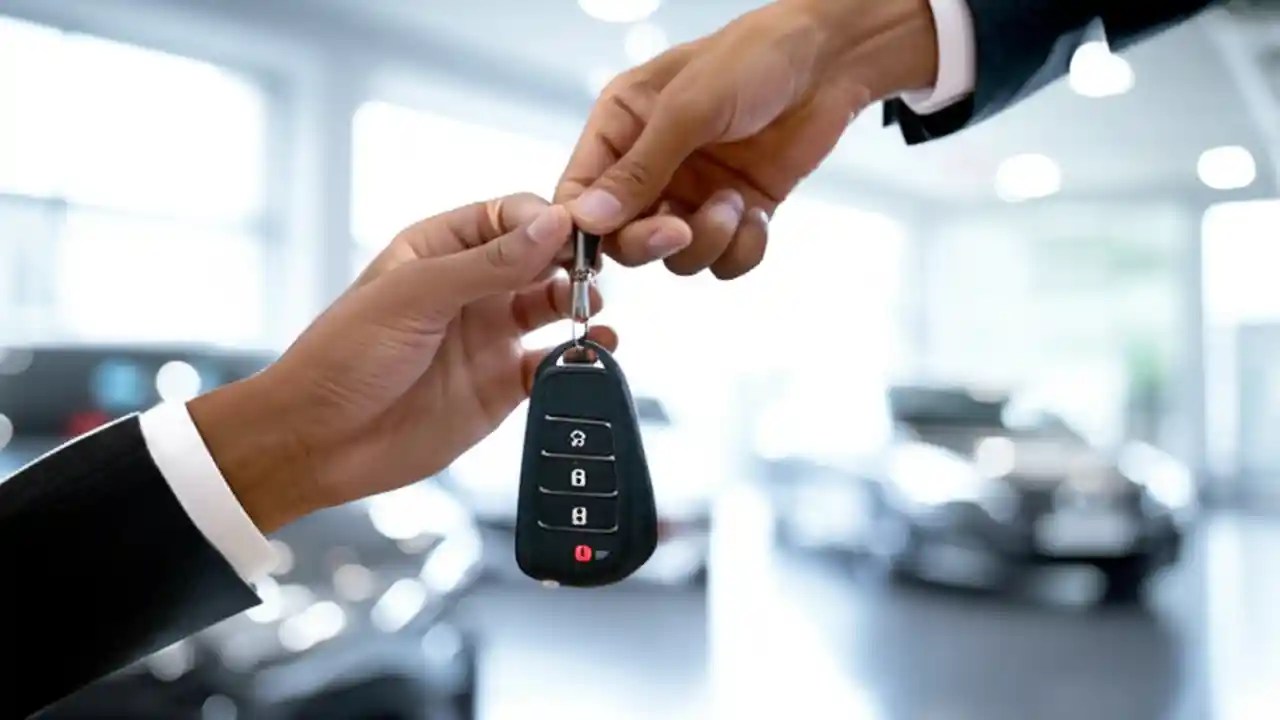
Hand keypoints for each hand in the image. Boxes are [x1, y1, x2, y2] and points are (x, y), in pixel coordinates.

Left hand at [188, 194, 613, 532]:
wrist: (318, 443)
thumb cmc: (342, 358)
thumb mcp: (414, 295)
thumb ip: (489, 263)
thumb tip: (552, 225)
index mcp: (439, 249)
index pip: (510, 215)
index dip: (547, 219)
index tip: (578, 233)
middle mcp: (470, 289)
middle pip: (541, 258)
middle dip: (574, 259)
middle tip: (597, 270)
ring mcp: (488, 337)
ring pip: (554, 308)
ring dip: (582, 304)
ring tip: (594, 309)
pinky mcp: (502, 386)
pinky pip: (555, 364)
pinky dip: (581, 357)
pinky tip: (596, 350)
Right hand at [555, 0, 937, 278]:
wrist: (832, 61)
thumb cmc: (755, 59)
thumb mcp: (689, 108)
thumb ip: (639, 167)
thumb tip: (589, 220)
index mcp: (622, 127)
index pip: (579, 193)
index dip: (581, 230)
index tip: (596, 252)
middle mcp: (652, 165)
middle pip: (622, 238)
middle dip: (651, 242)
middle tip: (681, 230)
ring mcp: (694, 193)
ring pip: (675, 256)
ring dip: (706, 241)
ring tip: (734, 202)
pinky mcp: (736, 212)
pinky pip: (723, 259)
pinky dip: (740, 248)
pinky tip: (757, 213)